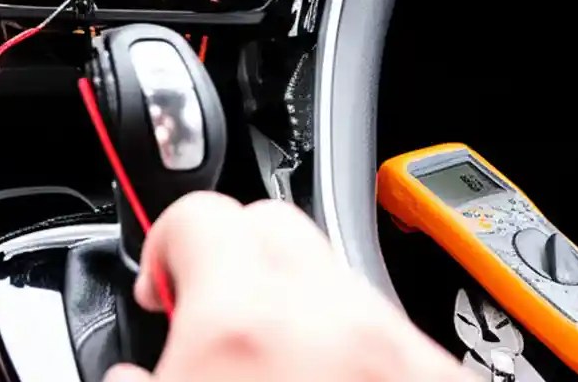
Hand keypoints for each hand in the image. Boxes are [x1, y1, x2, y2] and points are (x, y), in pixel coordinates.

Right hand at [107, 193, 473, 381]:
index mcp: (241, 326)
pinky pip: (392, 329)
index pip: (197, 213)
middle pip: (274, 221)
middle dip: (234, 255)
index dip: (164, 241)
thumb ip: (135, 371)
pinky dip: (358, 348)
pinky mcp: (446, 377)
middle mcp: (331, 322)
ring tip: (277, 367)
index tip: (159, 282)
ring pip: (338, 275)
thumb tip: (131, 371)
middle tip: (213, 317)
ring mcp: (399, 351)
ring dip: (299, 304)